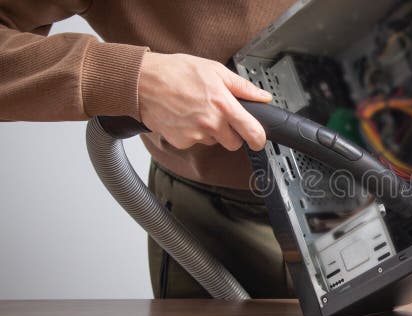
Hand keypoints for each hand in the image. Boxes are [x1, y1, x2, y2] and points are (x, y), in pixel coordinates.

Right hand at [138, 52, 271, 150]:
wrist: (142, 81)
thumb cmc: (176, 72)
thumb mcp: (215, 70)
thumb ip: (242, 87)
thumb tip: (262, 97)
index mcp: (223, 104)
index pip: (251, 131)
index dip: (259, 139)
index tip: (259, 140)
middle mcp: (210, 123)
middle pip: (234, 143)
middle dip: (232, 134)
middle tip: (221, 117)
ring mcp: (195, 134)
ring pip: (214, 141)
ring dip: (210, 131)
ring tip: (197, 110)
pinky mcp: (181, 141)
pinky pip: (195, 141)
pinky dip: (193, 132)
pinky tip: (185, 117)